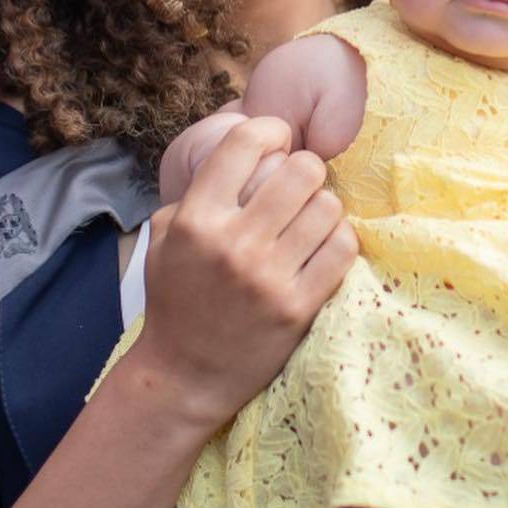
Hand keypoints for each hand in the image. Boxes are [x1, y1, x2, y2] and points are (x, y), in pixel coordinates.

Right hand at [132, 116, 357, 432]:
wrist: (185, 375)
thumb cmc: (177, 298)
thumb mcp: (164, 237)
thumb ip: (198, 191)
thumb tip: (245, 151)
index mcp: (197, 219)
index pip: (245, 142)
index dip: (270, 131)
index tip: (277, 144)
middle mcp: (234, 242)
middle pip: (302, 170)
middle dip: (306, 170)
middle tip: (300, 186)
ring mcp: (269, 277)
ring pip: (328, 206)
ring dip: (324, 208)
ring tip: (310, 221)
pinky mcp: (298, 307)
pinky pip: (342, 249)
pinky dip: (338, 241)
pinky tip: (322, 249)